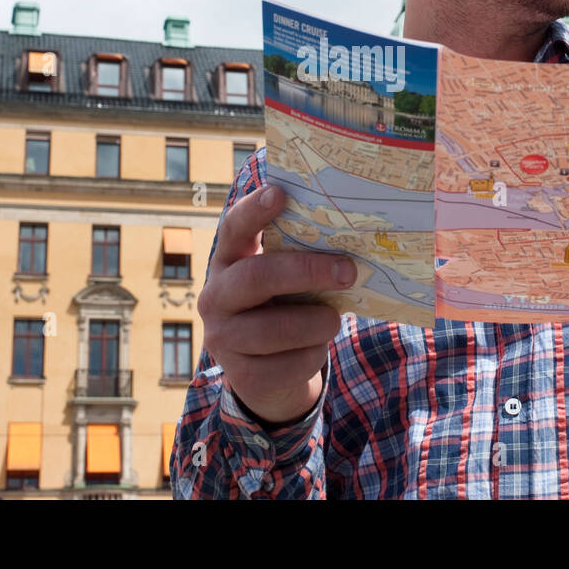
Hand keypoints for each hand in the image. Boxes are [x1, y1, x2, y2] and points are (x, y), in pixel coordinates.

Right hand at [197, 184, 355, 423]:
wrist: (267, 375)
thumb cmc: (284, 310)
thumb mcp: (286, 283)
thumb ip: (301, 260)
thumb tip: (353, 243)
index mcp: (229, 262)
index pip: (234, 228)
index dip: (254, 210)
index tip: (281, 192)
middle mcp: (216, 297)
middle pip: (256, 277)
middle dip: (306, 271)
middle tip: (348, 270)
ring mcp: (223, 338)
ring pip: (276, 328)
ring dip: (316, 322)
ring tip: (333, 319)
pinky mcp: (242, 376)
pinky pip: (289, 363)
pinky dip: (313, 354)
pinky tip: (314, 348)